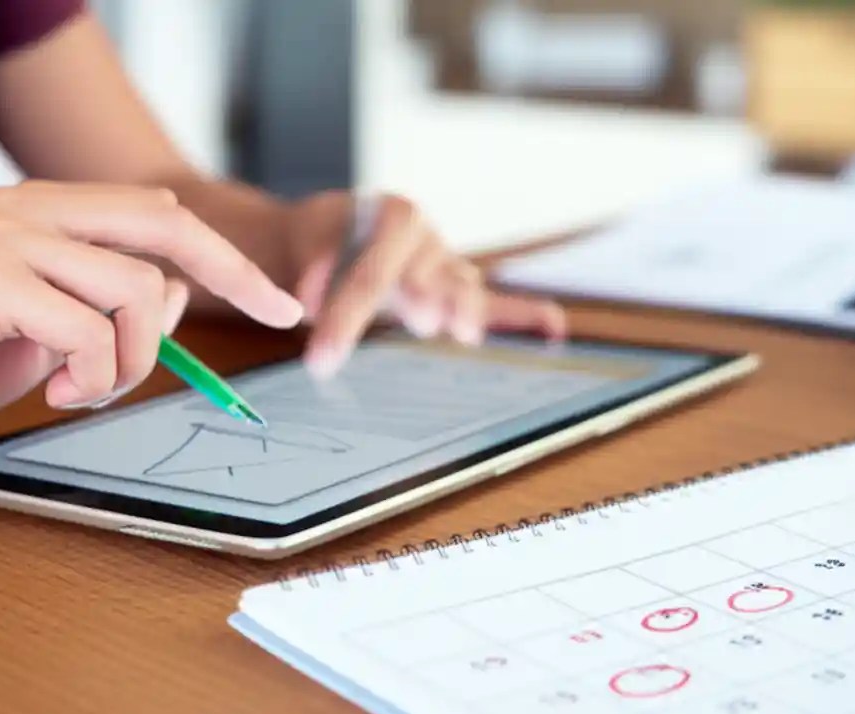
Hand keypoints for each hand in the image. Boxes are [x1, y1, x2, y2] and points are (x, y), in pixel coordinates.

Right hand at [0, 181, 301, 449]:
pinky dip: (91, 376)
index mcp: (43, 210)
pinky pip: (90, 330)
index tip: (277, 302)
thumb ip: (108, 307)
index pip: (159, 216)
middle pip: (165, 225)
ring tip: (83, 389)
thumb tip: (176, 293)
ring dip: (131, 360)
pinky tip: (50, 392)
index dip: (226, 257)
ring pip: (136, 290)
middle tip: (275, 318)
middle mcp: (28, 207)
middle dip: (233, 275)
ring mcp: (8, 237)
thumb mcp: (50, 334)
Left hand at [285, 192, 566, 376]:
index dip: (345, 315)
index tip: (322, 359)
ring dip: (465, 309)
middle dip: (422, 298)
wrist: (320, 236)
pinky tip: (554, 329)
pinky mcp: (456, 290)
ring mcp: (446, 262)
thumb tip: (306, 295)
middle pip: (423, 277)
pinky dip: (527, 316)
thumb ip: (309, 268)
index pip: (371, 270)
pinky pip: (498, 303)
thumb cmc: (313, 242)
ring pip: (462, 287)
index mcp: (389, 213)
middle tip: (419, 318)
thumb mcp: (300, 246)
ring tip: (465, 332)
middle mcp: (426, 234)